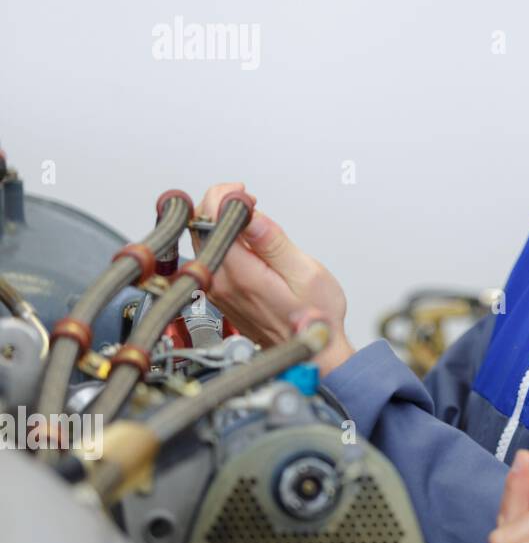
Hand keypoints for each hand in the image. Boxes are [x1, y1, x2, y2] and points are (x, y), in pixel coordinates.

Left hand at [195, 182, 354, 375]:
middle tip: (247, 199)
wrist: (313, 349)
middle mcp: (221, 283)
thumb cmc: (315, 315)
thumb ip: (272, 242)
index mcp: (239, 275)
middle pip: (200, 228)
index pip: (210, 221)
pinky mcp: (222, 293)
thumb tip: (247, 215)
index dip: (224, 197)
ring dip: (222, 220)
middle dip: (220, 204)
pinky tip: (246, 237)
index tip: (245, 194)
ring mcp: (219, 289)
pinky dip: (225, 238)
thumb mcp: (305, 272)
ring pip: (204, 241)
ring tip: (249, 215)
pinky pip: (213, 256)